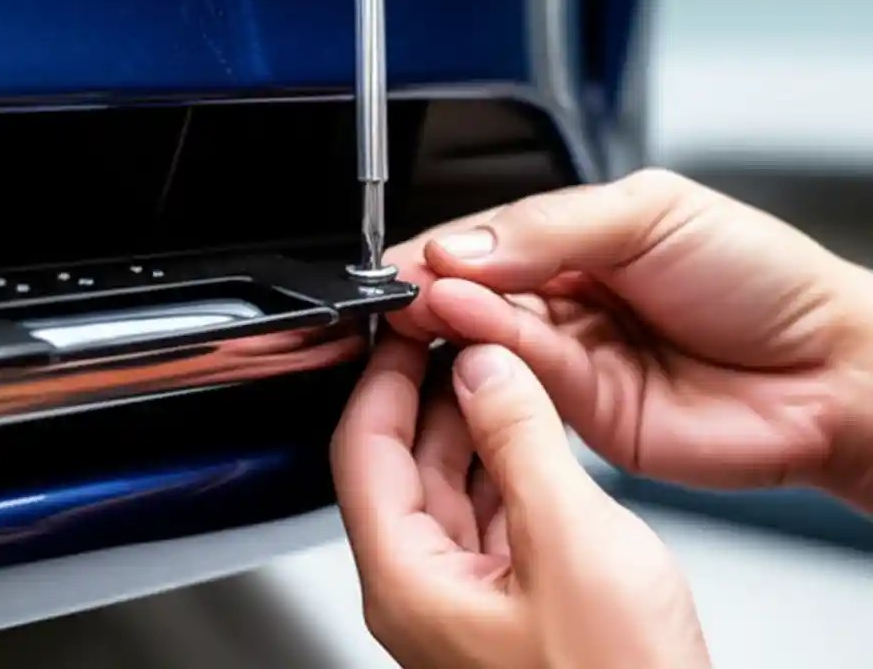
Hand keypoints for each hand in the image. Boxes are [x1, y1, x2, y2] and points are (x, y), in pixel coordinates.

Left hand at [331, 337, 709, 668]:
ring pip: (444, 488)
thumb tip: (486, 367)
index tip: (404, 325)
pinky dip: (500, 468)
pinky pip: (483, 519)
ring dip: (468, 425)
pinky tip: (527, 435)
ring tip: (498, 367)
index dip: (382, 376)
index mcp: (406, 580)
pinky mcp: (502, 610)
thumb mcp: (572, 544)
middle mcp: (418, 592)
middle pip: (400, 464)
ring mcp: (459, 603)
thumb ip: (521, 442)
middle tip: (460, 333)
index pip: (362, 449)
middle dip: (429, 391)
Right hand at [385, 169, 872, 508]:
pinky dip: (490, 359)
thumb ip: (551, 228)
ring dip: (455, 320)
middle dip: (436, 285)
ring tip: (430, 303)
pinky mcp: (577, 410)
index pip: (486, 237)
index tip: (407, 255)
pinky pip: (519, 381)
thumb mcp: (652, 214)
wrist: (829, 373)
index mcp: (577, 237)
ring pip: (489, 336)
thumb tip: (464, 247)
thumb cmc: (762, 281)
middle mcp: (564, 296)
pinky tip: (466, 334)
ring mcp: (570, 354)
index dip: (442, 247)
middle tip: (405, 283)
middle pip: (475, 290)